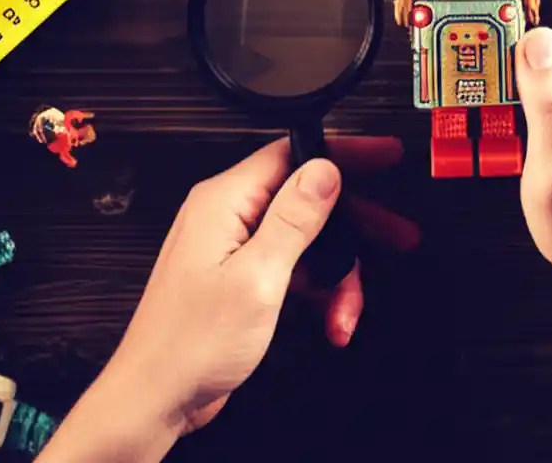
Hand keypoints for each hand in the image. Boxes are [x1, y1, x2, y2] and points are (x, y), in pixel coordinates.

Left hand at [96, 137, 414, 435]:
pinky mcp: (242, 277)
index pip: (293, 153)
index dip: (344, 154)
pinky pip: (294, 270)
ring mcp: (234, 248)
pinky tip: (329, 319)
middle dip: (354, 226)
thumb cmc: (189, 344)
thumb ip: (293, 219)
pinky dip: (318, 294)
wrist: (157, 397)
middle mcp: (227, 217)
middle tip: (395, 234)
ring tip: (346, 309)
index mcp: (224, 202)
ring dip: (337, 276)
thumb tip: (325, 171)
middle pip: (308, 200)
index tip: (382, 157)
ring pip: (308, 241)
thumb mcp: (257, 277)